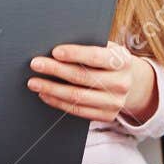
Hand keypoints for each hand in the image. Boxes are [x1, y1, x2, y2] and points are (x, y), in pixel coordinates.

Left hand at [28, 42, 157, 123]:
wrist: (129, 82)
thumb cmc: (108, 60)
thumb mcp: (106, 49)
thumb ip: (88, 47)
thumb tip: (56, 49)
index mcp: (123, 61)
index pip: (96, 57)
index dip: (75, 54)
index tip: (55, 51)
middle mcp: (122, 83)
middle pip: (82, 77)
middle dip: (55, 70)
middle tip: (36, 64)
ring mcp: (115, 102)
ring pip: (77, 97)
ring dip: (51, 89)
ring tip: (34, 82)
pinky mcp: (107, 116)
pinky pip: (77, 110)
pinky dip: (58, 102)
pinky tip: (45, 94)